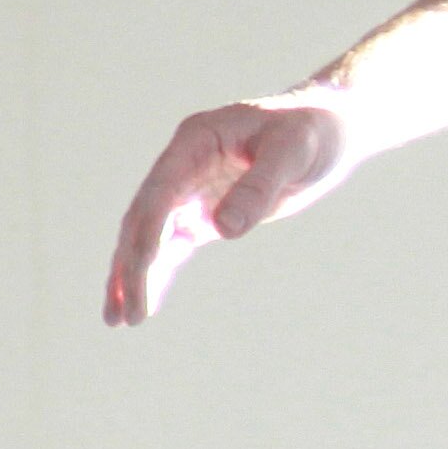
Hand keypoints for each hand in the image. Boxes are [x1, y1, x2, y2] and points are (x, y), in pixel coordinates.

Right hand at [103, 93, 359, 324]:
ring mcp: (192, 189)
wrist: (329, 128)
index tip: (140, 270)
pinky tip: (142, 303)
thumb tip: (223, 230)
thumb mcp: (291, 153)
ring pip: (151, 236)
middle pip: (144, 219)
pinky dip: (159, 271)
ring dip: (133, 275)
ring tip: (118, 320)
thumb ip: (257, 188)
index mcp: (195, 140)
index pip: (159, 192)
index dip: (147, 233)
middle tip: (125, 315)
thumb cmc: (311, 131)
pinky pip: (174, 244)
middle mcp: (183, 164)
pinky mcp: (207, 212)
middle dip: (132, 267)